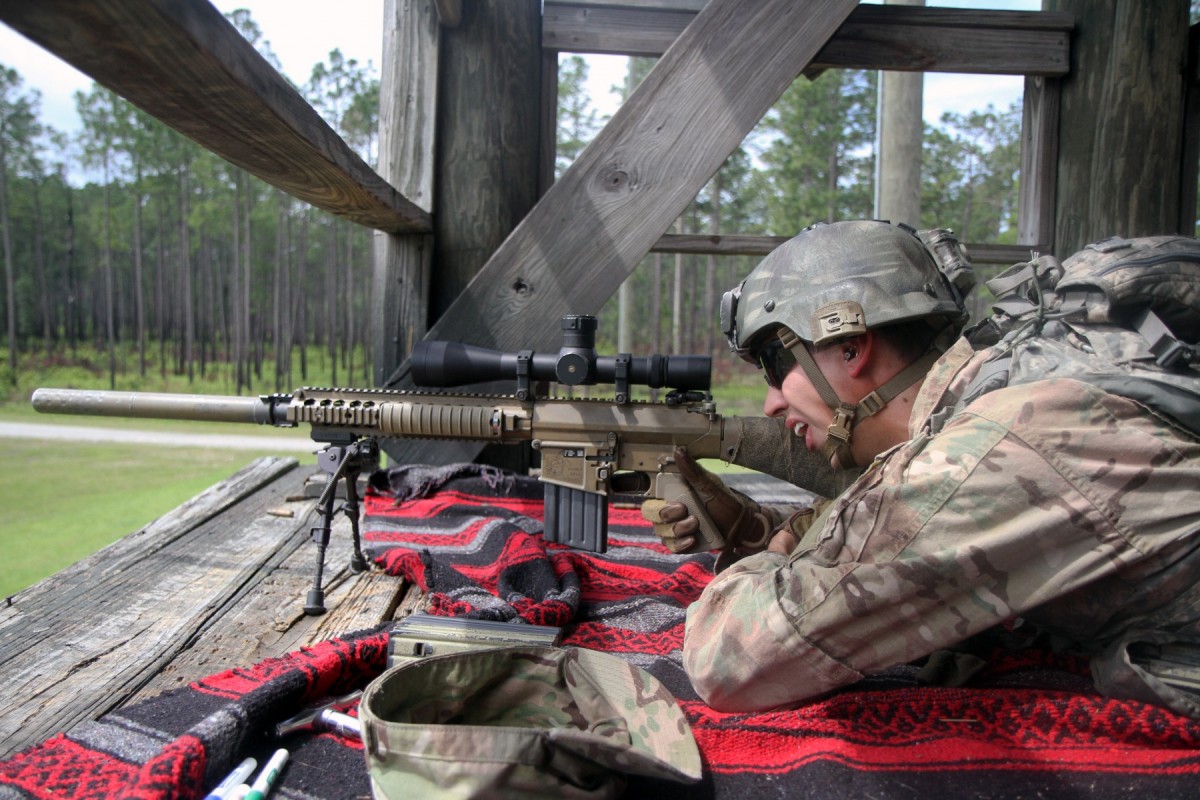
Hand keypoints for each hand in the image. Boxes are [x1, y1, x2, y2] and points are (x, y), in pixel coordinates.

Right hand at [642, 448, 775, 554]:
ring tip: (696, 523)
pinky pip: (672, 547)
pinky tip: (692, 539)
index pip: (650, 502)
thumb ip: (692, 470)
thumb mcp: (710, 484)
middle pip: (652, 517)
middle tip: (685, 511)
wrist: (742, 525)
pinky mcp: (683, 543)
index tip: (676, 503)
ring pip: (662, 533)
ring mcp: (675, 529)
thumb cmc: (725, 502)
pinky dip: (681, 544)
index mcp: (672, 496)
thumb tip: (679, 450)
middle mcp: (669, 513)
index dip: (656, 505)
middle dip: (667, 515)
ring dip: (678, 529)